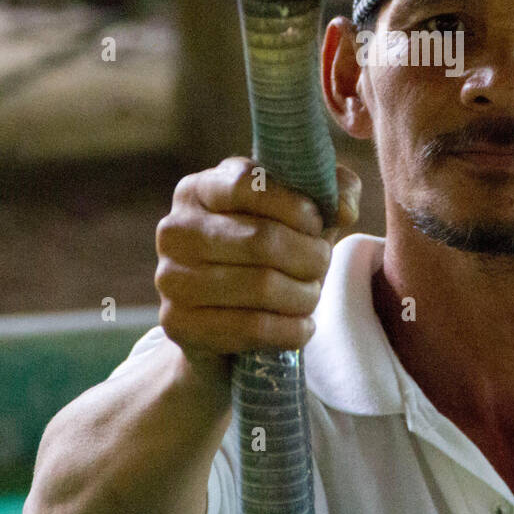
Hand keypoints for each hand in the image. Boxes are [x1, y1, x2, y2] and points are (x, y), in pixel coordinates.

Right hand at [154, 157, 360, 370]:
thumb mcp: (300, 213)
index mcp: (198, 188)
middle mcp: (174, 228)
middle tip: (323, 266)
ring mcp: (170, 277)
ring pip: (260, 285)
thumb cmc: (268, 254)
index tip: (318, 223)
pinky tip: (303, 327)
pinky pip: (250, 328)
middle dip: (309, 256)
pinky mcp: (176, 323)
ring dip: (304, 295)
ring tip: (311, 296)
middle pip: (261, 239)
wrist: (222, 323)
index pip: (248, 184)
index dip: (295, 205)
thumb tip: (344, 210)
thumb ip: (333, 190)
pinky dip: (290, 330)